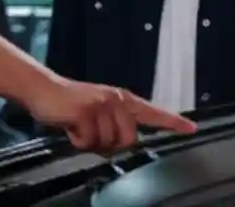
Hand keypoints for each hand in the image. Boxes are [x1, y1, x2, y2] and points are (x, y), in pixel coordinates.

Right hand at [22, 75, 197, 153]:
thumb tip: (123, 145)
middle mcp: (116, 99)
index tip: (190, 128)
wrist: (43, 89)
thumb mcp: (98, 113)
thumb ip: (115, 125)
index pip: (152, 112)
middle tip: (91, 133)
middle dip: (109, 144)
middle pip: (128, 140)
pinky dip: (78, 141)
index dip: (172, 122)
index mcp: (122, 99)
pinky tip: (71, 126)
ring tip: (80, 126)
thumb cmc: (70, 105)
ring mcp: (102, 104)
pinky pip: (89, 142)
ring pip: (108, 143)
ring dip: (91, 142)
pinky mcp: (86, 111)